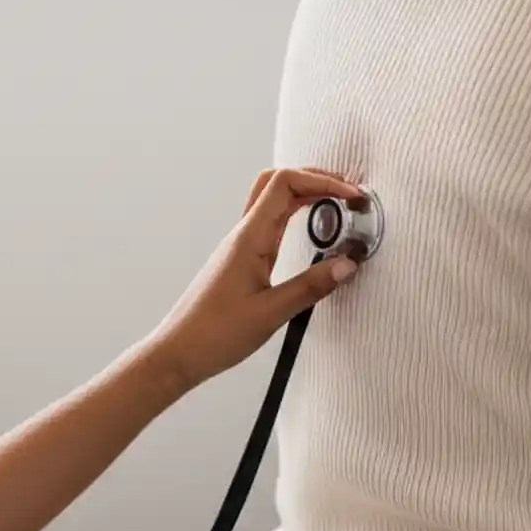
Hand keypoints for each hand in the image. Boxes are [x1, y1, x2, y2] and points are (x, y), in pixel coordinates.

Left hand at [144, 168, 362, 392]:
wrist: (179, 351)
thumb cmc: (214, 334)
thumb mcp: (271, 313)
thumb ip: (311, 287)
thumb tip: (347, 264)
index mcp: (248, 239)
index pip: (284, 184)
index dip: (321, 180)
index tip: (351, 195)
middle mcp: (242, 236)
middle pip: (278, 184)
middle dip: (315, 179)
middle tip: (348, 192)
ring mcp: (240, 247)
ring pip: (273, 203)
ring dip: (305, 196)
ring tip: (338, 206)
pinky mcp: (241, 261)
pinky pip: (269, 225)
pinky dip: (294, 218)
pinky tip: (311, 233)